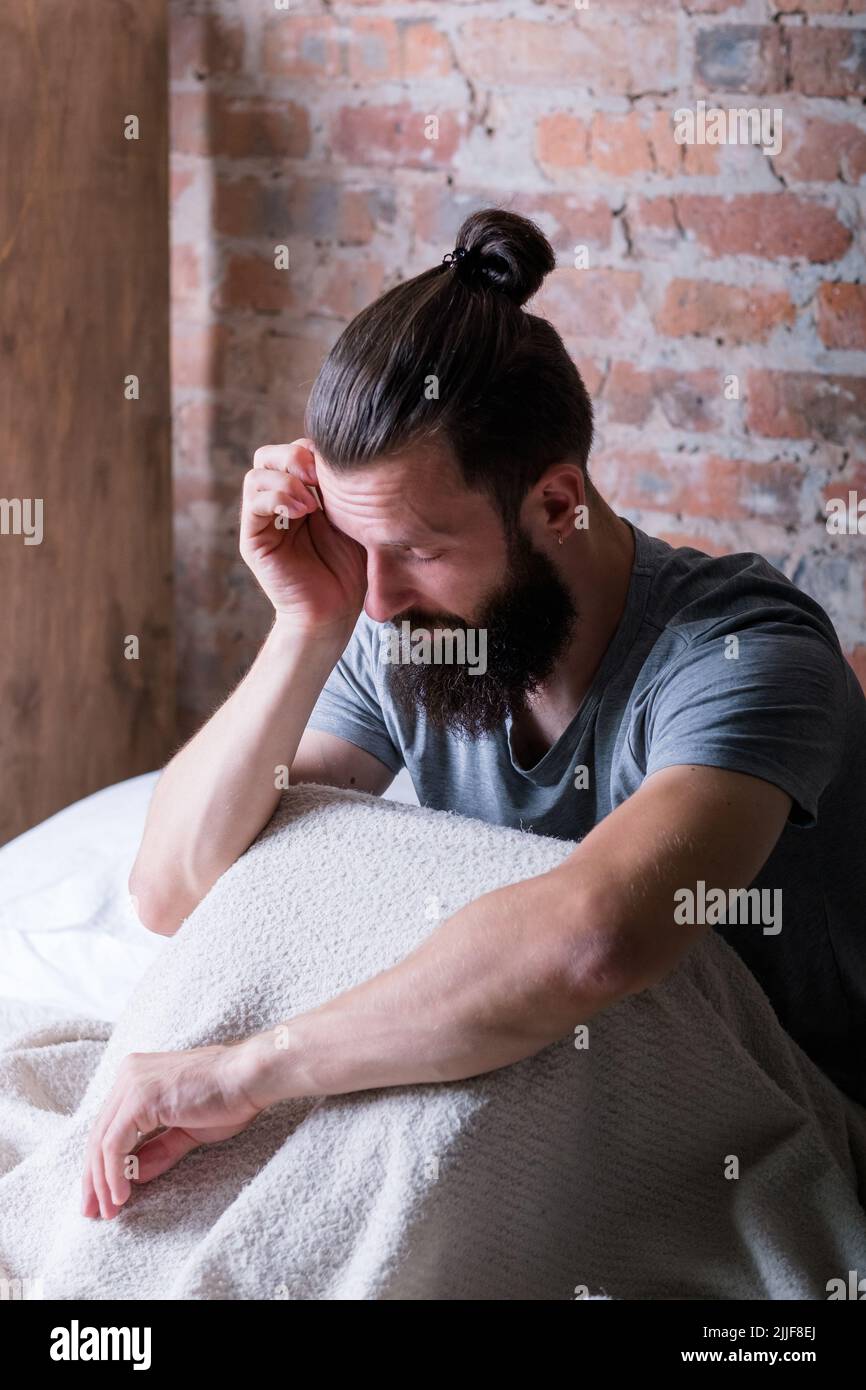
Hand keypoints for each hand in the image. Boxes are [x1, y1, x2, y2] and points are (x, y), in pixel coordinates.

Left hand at [80, 1039, 265, 1219]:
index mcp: (137, 1076)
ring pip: (101, 1142)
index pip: (108, 1126)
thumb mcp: (187, 1130)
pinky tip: (122, 1195)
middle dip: (95, 1178)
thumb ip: (159, 1149)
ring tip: (110, 1211)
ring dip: (103, 1182)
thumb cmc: (229, 1098)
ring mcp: (132, 1084)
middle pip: (98, 1135)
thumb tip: (135, 1176)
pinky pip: (114, 1145)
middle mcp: (128, 1074)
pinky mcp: (139, 1098)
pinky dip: (114, 1174)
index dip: (101, 1165)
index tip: (104, 1197)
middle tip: (96, 1212)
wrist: (250, 1076)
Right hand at [240, 439, 366, 632]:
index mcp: (301, 494)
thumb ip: (347, 490)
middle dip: (293, 456)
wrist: (336, 611)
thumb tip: (350, 456)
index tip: (339, 467)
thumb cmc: (352, 569)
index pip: (295, 451)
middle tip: (319, 477)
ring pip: (256, 475)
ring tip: (312, 502)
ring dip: (286, 479)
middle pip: (268, 455)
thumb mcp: (356, 521)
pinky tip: (302, 512)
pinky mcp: (254, 540)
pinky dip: (276, 498)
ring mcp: (263, 520)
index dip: (313, 450)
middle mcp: (278, 503)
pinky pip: (253, 504)